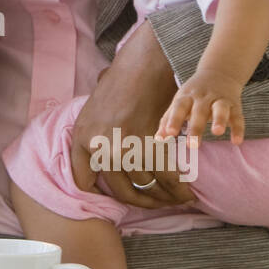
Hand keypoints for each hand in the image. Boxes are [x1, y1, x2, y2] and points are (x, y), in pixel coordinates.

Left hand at [70, 20, 196, 208]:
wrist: (143, 65)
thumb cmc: (120, 83)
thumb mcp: (93, 110)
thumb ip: (93, 136)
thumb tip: (98, 159)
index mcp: (83, 139)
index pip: (83, 182)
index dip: (100, 195)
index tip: (116, 196)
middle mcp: (100, 148)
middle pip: (120, 190)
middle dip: (141, 201)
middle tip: (155, 203)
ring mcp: (125, 148)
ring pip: (145, 186)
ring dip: (162, 198)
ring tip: (174, 199)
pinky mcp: (149, 144)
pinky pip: (165, 176)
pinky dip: (177, 188)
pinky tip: (185, 193)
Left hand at [157, 68, 245, 144]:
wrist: (219, 73)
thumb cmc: (194, 94)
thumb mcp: (180, 101)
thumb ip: (168, 119)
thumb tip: (158, 139)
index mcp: (187, 97)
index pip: (179, 108)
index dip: (174, 120)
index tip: (170, 134)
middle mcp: (203, 97)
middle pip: (199, 111)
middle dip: (196, 128)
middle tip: (192, 145)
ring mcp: (220, 100)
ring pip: (220, 109)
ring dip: (219, 120)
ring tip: (217, 132)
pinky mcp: (235, 105)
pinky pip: (238, 117)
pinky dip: (238, 129)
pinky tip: (236, 141)